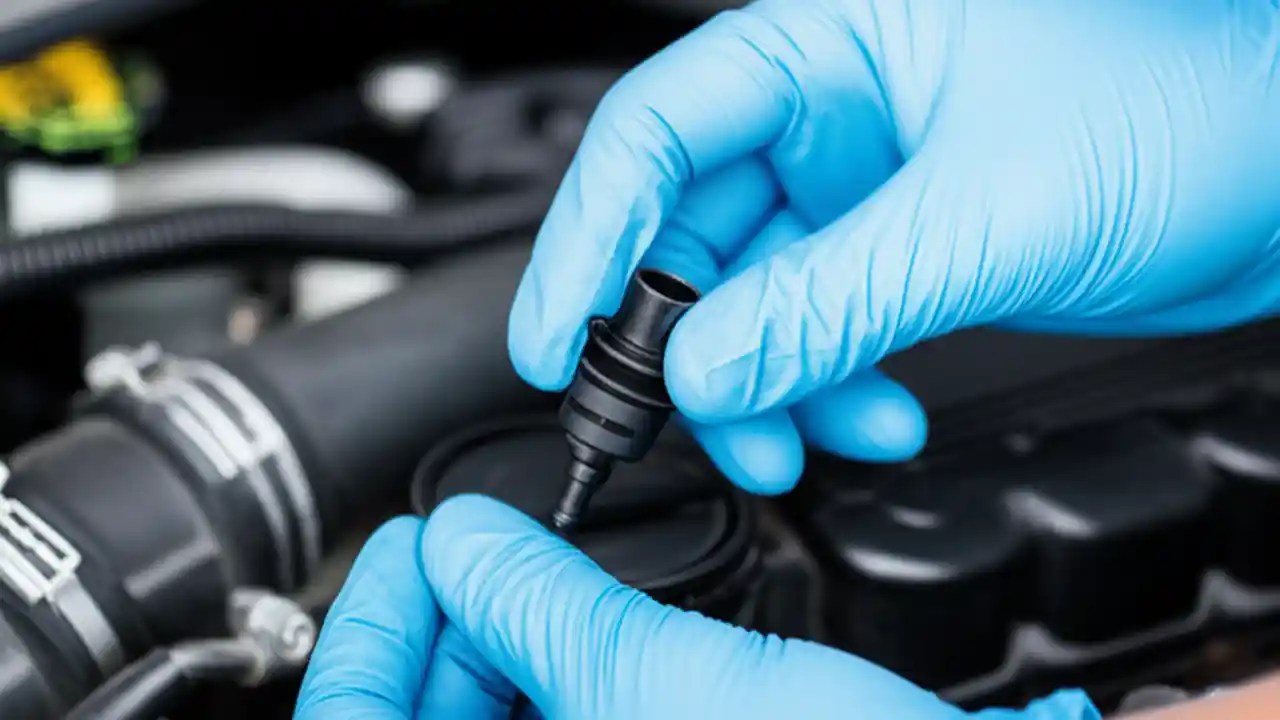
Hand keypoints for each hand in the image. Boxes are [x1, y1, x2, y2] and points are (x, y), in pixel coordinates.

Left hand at [294, 495, 1097, 719]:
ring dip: (506, 646)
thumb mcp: (678, 685)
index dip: (365, 638)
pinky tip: (585, 623)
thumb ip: (548, 605)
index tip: (410, 553)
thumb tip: (469, 541)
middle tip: (471, 546)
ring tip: (528, 569)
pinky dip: (565, 675)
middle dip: (446, 632)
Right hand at [507, 0, 1279, 492]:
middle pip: (689, 229)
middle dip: (681, 339)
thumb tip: (709, 370)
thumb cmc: (1192, 101)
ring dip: (760, 383)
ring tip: (790, 439)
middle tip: (670, 419)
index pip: (654, 133)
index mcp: (824, 41)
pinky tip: (864, 414)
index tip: (555, 336)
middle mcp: (829, 108)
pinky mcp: (900, 248)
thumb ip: (829, 299)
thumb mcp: (984, 213)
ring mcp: (861, 184)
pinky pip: (818, 328)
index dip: (590, 238)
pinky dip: (824, 385)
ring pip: (751, 296)